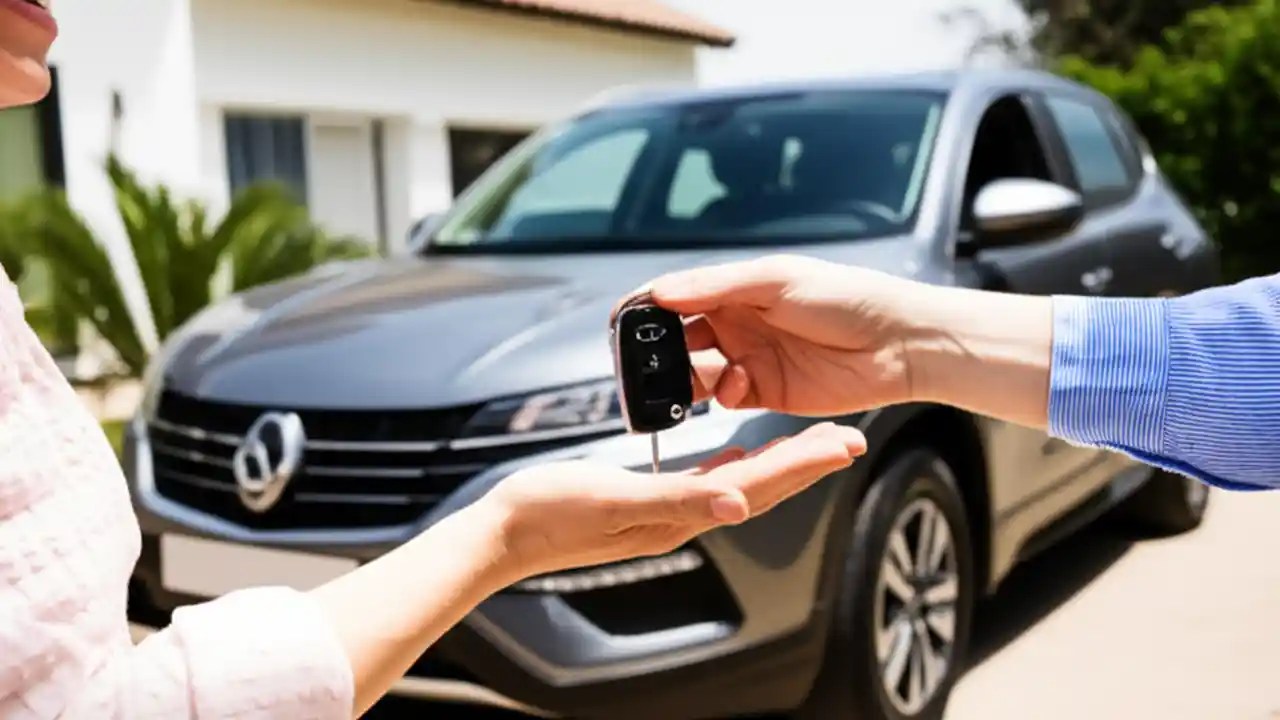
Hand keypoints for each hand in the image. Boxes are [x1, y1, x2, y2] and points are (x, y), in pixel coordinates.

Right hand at [484, 422, 865, 579]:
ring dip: (777, 463)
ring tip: (810, 444)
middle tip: (848, 440)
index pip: (757, 484)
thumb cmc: (551, 512)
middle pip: (759, 486)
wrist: (505, 532)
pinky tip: (735, 454)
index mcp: (680, 514)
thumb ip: (677, 498)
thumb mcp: (613, 499)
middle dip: (805, 462)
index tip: (844, 443)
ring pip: (738, 483)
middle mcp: (682, 516)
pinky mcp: (645, 503)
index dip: (803, 463)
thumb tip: (739, 504)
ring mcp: (665, 512)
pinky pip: (704, 481)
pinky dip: (731, 465)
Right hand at [620, 254, 922, 416]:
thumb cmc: (847, 298)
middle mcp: (735, 322)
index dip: (645, 310)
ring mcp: (747, 357)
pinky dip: (719, 393)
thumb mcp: (777, 281)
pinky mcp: (762, 391)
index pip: (674, 296)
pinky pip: (722, 395)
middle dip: (658, 352)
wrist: (900, 344)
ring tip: (692, 381)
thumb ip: (715, 286)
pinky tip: (734, 387)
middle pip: (676, 338)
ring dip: (685, 378)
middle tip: (645, 366)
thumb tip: (660, 291)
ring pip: (694, 372)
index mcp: (734, 288)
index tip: (620, 325)